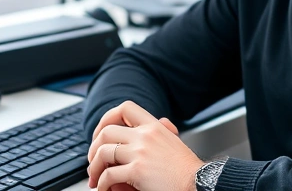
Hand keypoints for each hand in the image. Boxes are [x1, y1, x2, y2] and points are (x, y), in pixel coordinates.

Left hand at [87, 101, 203, 190]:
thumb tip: (162, 122)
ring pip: (103, 152)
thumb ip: (165, 130)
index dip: (107, 118)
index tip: (101, 134)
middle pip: (106, 131)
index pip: (124, 108)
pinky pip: (109, 175)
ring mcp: (141, 152)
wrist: (198, 182)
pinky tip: (104, 189)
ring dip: (94, 168)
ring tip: (95, 179)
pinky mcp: (137, 171)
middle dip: (93, 147)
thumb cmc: (187, 168)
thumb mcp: (176, 141)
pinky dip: (102, 184)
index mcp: (154, 126)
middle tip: (93, 161)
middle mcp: (145, 135)